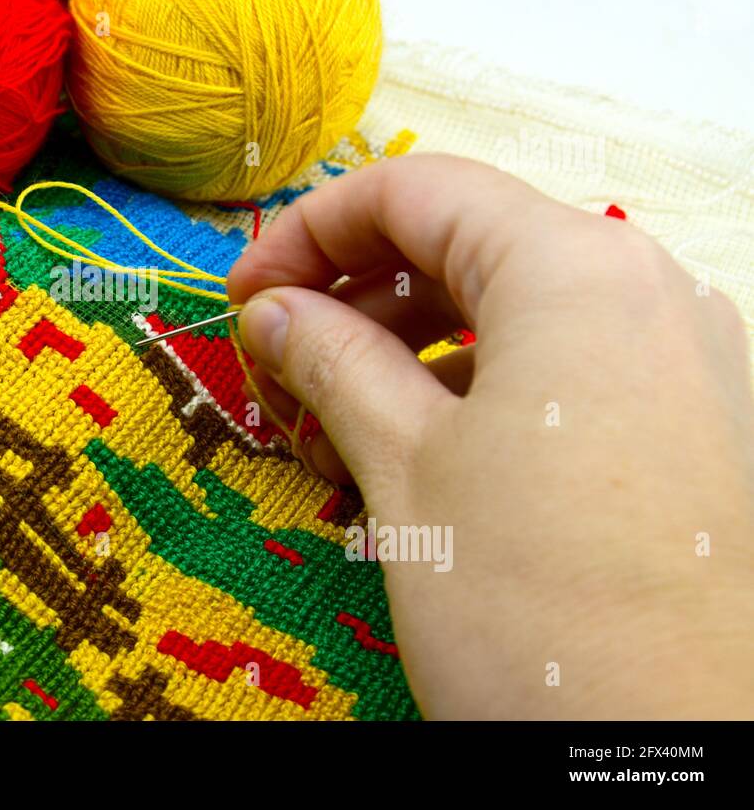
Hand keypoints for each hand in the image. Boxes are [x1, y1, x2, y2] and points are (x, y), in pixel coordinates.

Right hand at [228, 154, 753, 718]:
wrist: (692, 756)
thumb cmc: (536, 603)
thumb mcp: (406, 469)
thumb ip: (330, 360)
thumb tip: (272, 310)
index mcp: (575, 268)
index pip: (415, 191)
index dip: (308, 232)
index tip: (244, 299)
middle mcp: (649, 289)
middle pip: (468, 245)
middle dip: (356, 298)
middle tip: (281, 370)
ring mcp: (689, 360)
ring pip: (518, 313)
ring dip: (411, 351)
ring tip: (341, 430)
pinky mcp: (700, 427)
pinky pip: (571, 370)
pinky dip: (483, 391)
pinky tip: (428, 461)